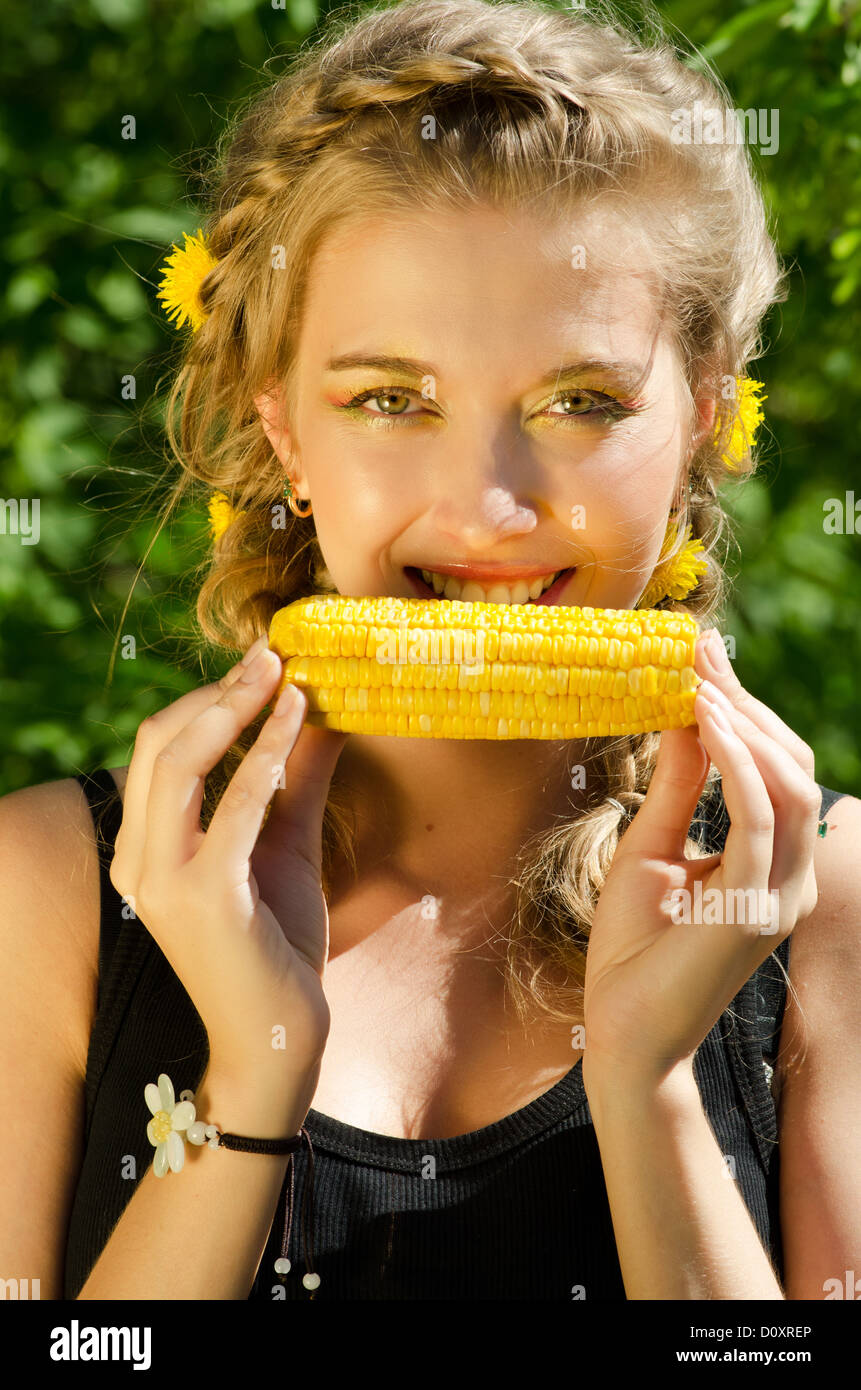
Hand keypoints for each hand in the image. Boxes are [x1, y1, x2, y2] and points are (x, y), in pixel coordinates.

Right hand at [110, 636, 348, 1090]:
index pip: (157, 749)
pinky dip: (265, 754)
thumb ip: (295, 782)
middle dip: (216, 692)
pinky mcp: (203, 898)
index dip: (206, 699)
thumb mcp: (286, 847)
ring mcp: (162, 880)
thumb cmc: (278, 947)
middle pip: (157, 743)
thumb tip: (322, 715)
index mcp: (145, 848)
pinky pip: (233, 807)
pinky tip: (298, 720)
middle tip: (271, 655)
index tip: (261, 663)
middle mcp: (138, 860)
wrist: (281, 1037)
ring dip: (232, 708)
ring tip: (281, 672)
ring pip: (177, 762)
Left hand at [581, 627, 820, 1081]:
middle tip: (700, 655)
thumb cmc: (631, 951)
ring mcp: (779, 895)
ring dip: (744, 724)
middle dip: (748, 705)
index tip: (704, 657)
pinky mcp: (754, 908)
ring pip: (789, 785)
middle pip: (791, 767)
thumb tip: (688, 716)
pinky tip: (705, 723)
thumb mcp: (651, 848)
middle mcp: (788, 879)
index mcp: (770, 867)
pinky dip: (735, 763)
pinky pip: (760, 818)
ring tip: (699, 681)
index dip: (745, 710)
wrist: (619, 1034)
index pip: (776, 771)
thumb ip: (679, 788)